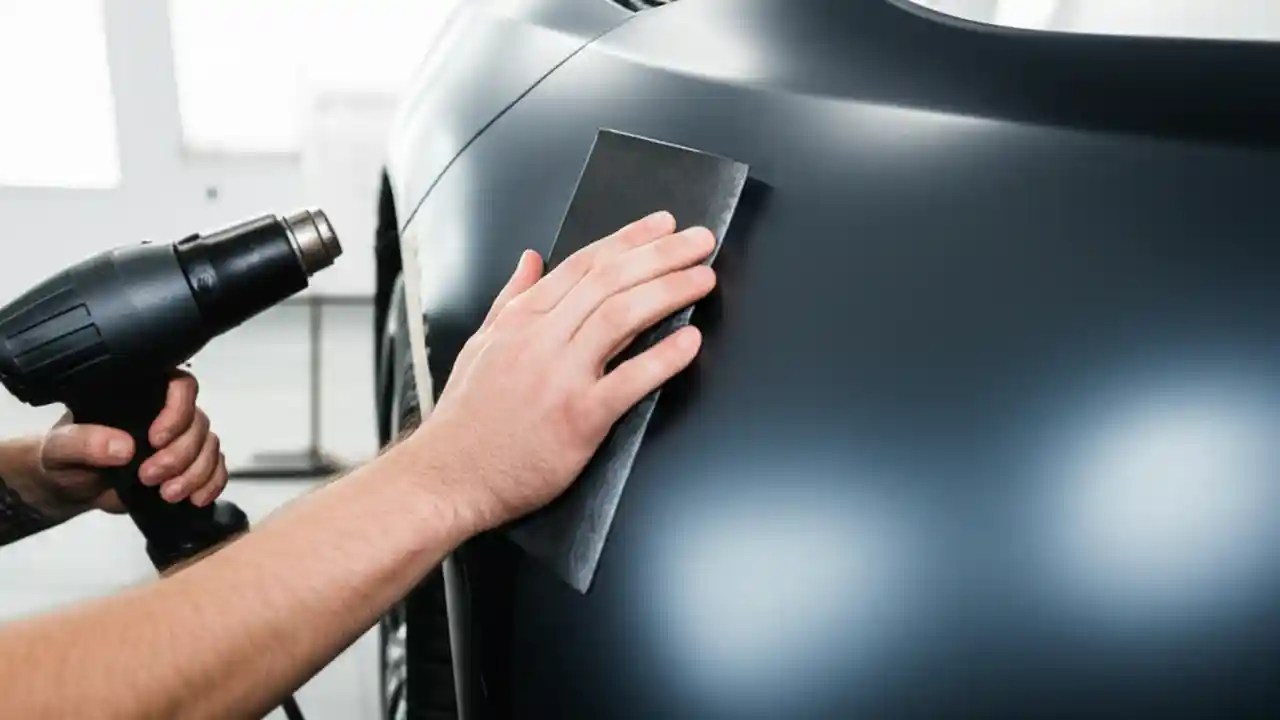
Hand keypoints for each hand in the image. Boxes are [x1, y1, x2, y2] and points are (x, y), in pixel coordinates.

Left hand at [36, 372, 228, 518]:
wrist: (71, 488)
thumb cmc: (64, 458)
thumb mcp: (62, 447)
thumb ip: (85, 441)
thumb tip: (123, 447)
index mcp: (142, 395)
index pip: (180, 386)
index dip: (177, 411)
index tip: (155, 439)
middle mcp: (168, 413)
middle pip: (199, 423)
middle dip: (180, 455)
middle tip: (148, 477)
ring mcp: (182, 440)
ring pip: (210, 447)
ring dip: (195, 474)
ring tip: (167, 494)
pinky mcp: (190, 467)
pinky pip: (217, 469)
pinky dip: (212, 484)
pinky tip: (196, 499)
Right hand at [416, 211, 715, 531]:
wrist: (448, 477)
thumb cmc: (466, 419)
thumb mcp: (481, 344)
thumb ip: (511, 298)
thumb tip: (531, 259)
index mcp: (521, 320)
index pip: (584, 264)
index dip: (629, 240)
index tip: (662, 225)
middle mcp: (541, 340)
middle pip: (610, 281)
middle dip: (661, 255)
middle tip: (700, 241)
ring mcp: (560, 378)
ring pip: (622, 318)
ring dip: (669, 292)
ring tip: (702, 278)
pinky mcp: (578, 419)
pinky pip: (629, 381)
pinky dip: (663, 358)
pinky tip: (690, 341)